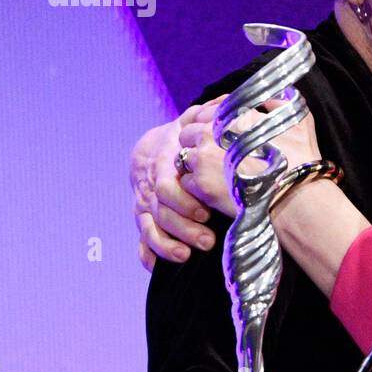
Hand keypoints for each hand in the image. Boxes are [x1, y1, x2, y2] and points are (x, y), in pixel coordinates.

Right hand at [130, 98, 224, 269]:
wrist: (154, 148)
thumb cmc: (185, 137)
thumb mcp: (195, 122)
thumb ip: (210, 115)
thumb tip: (229, 103)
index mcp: (164, 165)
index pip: (167, 187)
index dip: (184, 200)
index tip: (207, 211)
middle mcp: (152, 188)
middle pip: (162, 213)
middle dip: (184, 228)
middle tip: (208, 241)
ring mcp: (146, 206)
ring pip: (151, 229)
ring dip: (169, 245)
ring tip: (189, 256)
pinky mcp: (146, 220)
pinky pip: (142, 242)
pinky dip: (149, 256)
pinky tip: (162, 268)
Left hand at [178, 99, 323, 219]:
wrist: (295, 198)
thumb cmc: (300, 161)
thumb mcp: (299, 122)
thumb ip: (279, 104)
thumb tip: (269, 98)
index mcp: (233, 116)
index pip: (205, 113)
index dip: (210, 125)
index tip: (218, 139)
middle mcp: (214, 132)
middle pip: (188, 133)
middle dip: (197, 143)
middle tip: (212, 158)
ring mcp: (203, 158)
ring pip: (184, 157)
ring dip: (195, 165)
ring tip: (213, 176)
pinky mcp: (200, 184)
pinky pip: (186, 181)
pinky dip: (197, 187)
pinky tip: (214, 191)